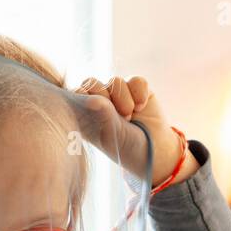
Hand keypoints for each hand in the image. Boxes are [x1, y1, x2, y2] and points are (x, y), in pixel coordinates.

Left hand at [74, 75, 193, 185]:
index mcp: (85, 113)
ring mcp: (117, 93)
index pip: (75, 93)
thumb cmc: (127, 147)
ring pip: (115, 81)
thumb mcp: (113, 135)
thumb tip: (90, 99)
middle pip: (91, 81)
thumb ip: (103, 115)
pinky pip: (136, 80)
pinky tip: (142, 107)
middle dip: (105, 97)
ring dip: (124, 99)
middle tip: (118, 115)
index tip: (94, 109)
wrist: (154, 150)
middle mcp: (99, 101)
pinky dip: (140, 93)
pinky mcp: (137, 89)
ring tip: (130, 117)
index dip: (83, 96)